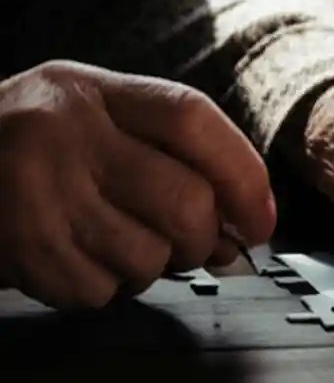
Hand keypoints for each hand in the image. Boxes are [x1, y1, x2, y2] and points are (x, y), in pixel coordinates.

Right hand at [0, 61, 274, 308]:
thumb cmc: (23, 155)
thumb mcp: (89, 126)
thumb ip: (168, 161)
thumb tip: (243, 234)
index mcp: (89, 92)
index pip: (192, 120)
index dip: (244, 176)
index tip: (261, 219)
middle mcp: (61, 133)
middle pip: (186, 202)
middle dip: (203, 240)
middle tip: (190, 245)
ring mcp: (35, 192)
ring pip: (149, 257)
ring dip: (148, 267)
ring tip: (111, 243)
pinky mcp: (19, 249)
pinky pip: (100, 291)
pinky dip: (99, 288)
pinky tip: (72, 258)